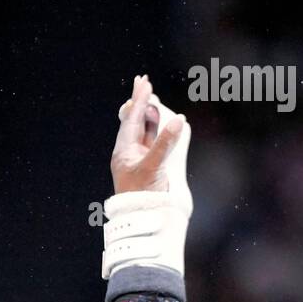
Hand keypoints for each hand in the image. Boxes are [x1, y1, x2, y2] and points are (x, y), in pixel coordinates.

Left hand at [110, 74, 185, 194]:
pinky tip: (161, 123)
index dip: (139, 100)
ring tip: (150, 97)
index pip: (131, 119)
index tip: (144, 83)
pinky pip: (152, 143)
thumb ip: (165, 144)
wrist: (142, 219)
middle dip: (140, 102)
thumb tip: (178, 120)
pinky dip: (157, 129)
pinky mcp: (149, 167)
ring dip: (149, 114)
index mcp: (124, 151)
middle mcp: (130, 153)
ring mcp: (139, 160)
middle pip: (135, 121)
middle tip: (143, 82)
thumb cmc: (142, 196)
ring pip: (144, 131)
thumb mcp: (153, 167)